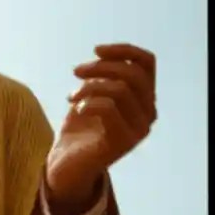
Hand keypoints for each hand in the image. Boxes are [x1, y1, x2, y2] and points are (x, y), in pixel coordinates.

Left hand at [46, 43, 156, 206]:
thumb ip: (101, 77)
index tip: (96, 50)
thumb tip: (101, 57)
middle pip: (133, 74)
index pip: (147, 64)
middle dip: (101, 67)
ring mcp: (138, 129)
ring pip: (120, 90)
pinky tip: (75, 109)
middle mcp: (148, 112)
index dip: (124, 50)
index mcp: (143, 98)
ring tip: (71, 96)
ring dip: (89, 87)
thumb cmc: (79, 129)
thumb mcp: (90, 95)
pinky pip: (109, 109)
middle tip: (76, 71)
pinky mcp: (123, 142)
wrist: (66, 165)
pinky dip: (87, 103)